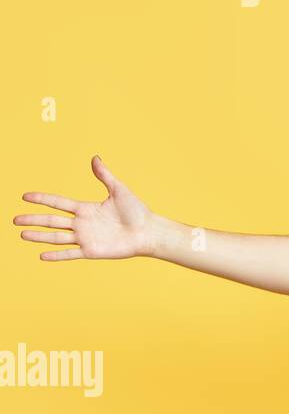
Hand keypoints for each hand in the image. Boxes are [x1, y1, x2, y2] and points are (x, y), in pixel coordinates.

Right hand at [13, 155, 155, 259]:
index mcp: (86, 208)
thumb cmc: (136, 211)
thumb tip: (95, 157)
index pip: (59, 202)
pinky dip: (56, 255)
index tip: (25, 196)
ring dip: (39, 237)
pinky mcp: (91, 251)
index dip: (42, 199)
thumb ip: (104, 175)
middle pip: (52, 221)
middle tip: (14, 220)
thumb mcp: (118, 190)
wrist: (148, 231)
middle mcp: (82, 223)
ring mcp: (85, 238)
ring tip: (22, 235)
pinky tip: (42, 256)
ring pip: (56, 237)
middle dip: (33, 220)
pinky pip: (70, 254)